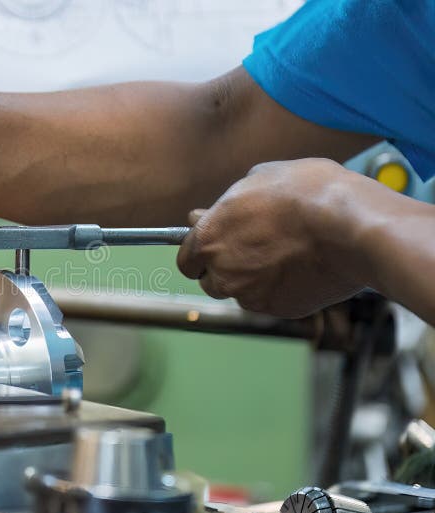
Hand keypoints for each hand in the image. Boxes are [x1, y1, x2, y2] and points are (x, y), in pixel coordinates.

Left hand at [177, 159, 368, 317]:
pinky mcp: (280, 310)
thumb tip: (206, 213)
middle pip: (211, 281)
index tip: (214, 247)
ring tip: (284, 256)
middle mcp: (222, 273)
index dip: (200, 254)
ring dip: (254, 281)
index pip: (186, 261)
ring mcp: (251, 295)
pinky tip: (301, 268)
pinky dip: (281, 290)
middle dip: (225, 270)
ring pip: (243, 293)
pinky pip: (273, 301)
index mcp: (208, 239)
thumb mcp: (258, 178)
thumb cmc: (306, 194)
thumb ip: (225, 204)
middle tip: (253, 249)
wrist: (351, 226)